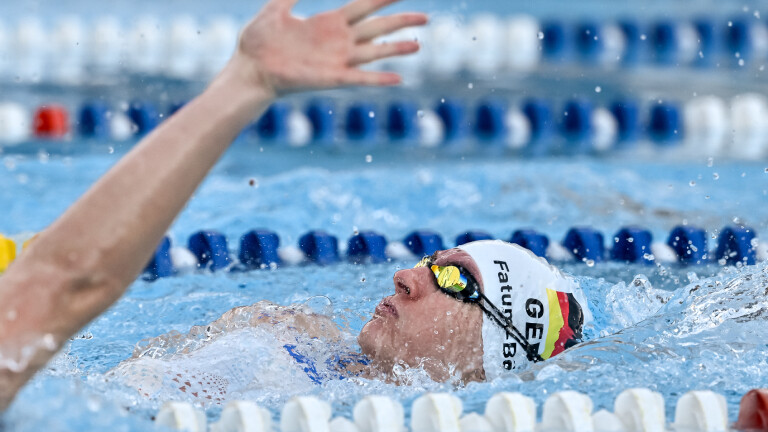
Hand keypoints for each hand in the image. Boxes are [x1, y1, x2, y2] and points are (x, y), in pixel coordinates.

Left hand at [232, 0, 426, 94]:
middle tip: (426, 16)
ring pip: (375, 52)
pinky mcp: (331, 78)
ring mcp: (337, 60)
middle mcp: (338, 42)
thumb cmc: (258, 42)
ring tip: (419, 45)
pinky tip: (398, 78)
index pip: (363, 7)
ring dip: (397, 49)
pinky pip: (360, 78)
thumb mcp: (275, 9)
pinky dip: (378, 78)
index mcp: (328, 23)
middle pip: (377, 28)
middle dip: (401, 21)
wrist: (249, 69)